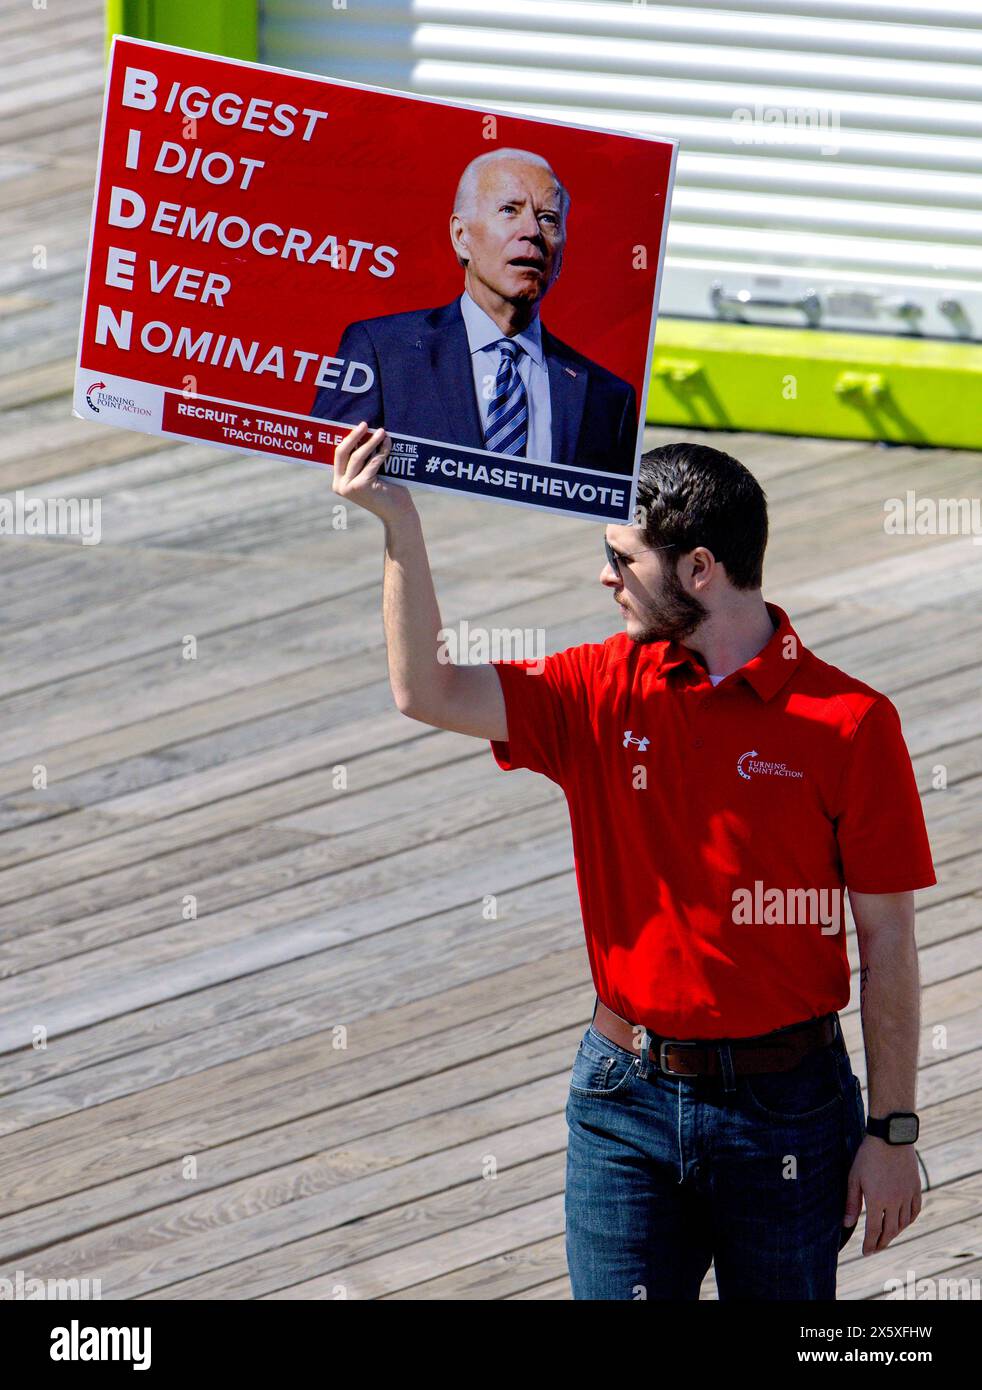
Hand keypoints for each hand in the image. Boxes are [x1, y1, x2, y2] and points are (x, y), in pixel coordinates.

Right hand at [331, 421, 416, 521]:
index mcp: (339, 483)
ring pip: (358, 456)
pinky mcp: (361, 485)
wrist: (398, 513)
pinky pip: (373, 462)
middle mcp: (340, 486)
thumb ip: (363, 460)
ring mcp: (349, 486)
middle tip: (365, 424)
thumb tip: (364, 432)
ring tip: (382, 431)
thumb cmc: (387, 491)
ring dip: (371, 441)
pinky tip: (388, 443)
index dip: (348, 439)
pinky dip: (382, 451)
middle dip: (354, 436)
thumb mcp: (370, 474)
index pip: (339, 455)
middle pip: (343, 453)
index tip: (360, 427)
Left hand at [843, 1136, 921, 1254]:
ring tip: (887, 1237)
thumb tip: (847, 1224)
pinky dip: (909, 1221)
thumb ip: (852, 1202)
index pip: (874, 1231)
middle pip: (890, 1231)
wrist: (891, 1137)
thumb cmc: (868, 1156)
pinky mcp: (916, 1188)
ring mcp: (907, 1196)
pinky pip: (914, 1211)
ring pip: (903, 1223)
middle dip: (882, 1242)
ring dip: (894, 1233)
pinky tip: (903, 1223)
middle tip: (875, 1249)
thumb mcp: (854, 1178)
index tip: (866, 1252)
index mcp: (877, 1200)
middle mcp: (895, 1202)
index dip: (870, 1244)